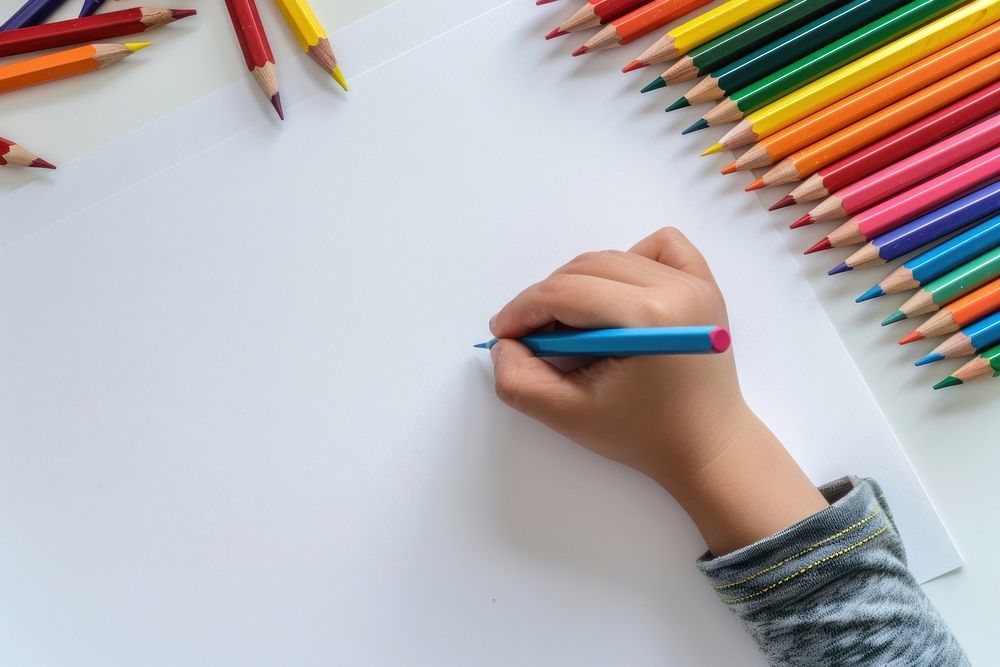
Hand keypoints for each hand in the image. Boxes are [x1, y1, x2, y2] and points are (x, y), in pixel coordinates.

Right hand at [489, 227, 745, 485]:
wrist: (706, 446)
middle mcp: (677, 288)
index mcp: (650, 317)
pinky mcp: (703, 283)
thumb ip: (519, 381)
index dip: (523, 310)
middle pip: (584, 269)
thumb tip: (506, 342)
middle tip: (532, 337)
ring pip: (611, 258)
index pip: (565, 293)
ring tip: (572, 328)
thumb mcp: (568, 416)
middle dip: (546, 299)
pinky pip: (657, 247)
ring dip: (580, 284)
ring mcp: (695, 282)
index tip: (503, 333)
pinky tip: (618, 299)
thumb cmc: (644, 434)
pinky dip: (628, 262)